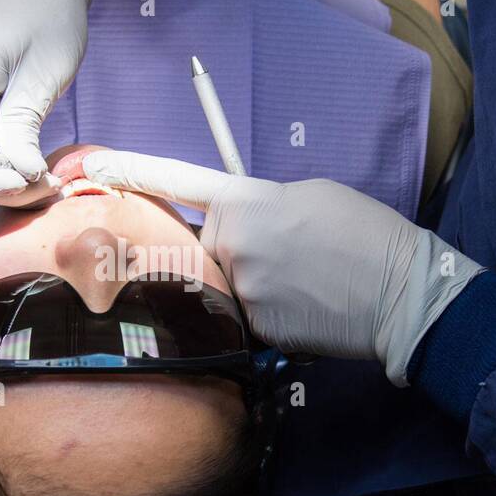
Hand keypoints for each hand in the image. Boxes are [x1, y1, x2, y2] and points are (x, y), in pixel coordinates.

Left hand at [81, 151, 483, 384]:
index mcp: (246, 201)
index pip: (175, 182)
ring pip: (222, 283)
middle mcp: (231, 246)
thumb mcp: (309, 196)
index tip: (93, 166)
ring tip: (303, 282)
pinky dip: (267, 310)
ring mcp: (239, 292)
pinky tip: (305, 307)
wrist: (402, 294)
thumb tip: (240, 224)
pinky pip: (242, 315)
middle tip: (281, 253)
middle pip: (199, 244)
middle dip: (225, 247)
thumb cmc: (365, 233)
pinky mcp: (254, 330)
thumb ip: (261, 205)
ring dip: (250, 281)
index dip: (131, 171)